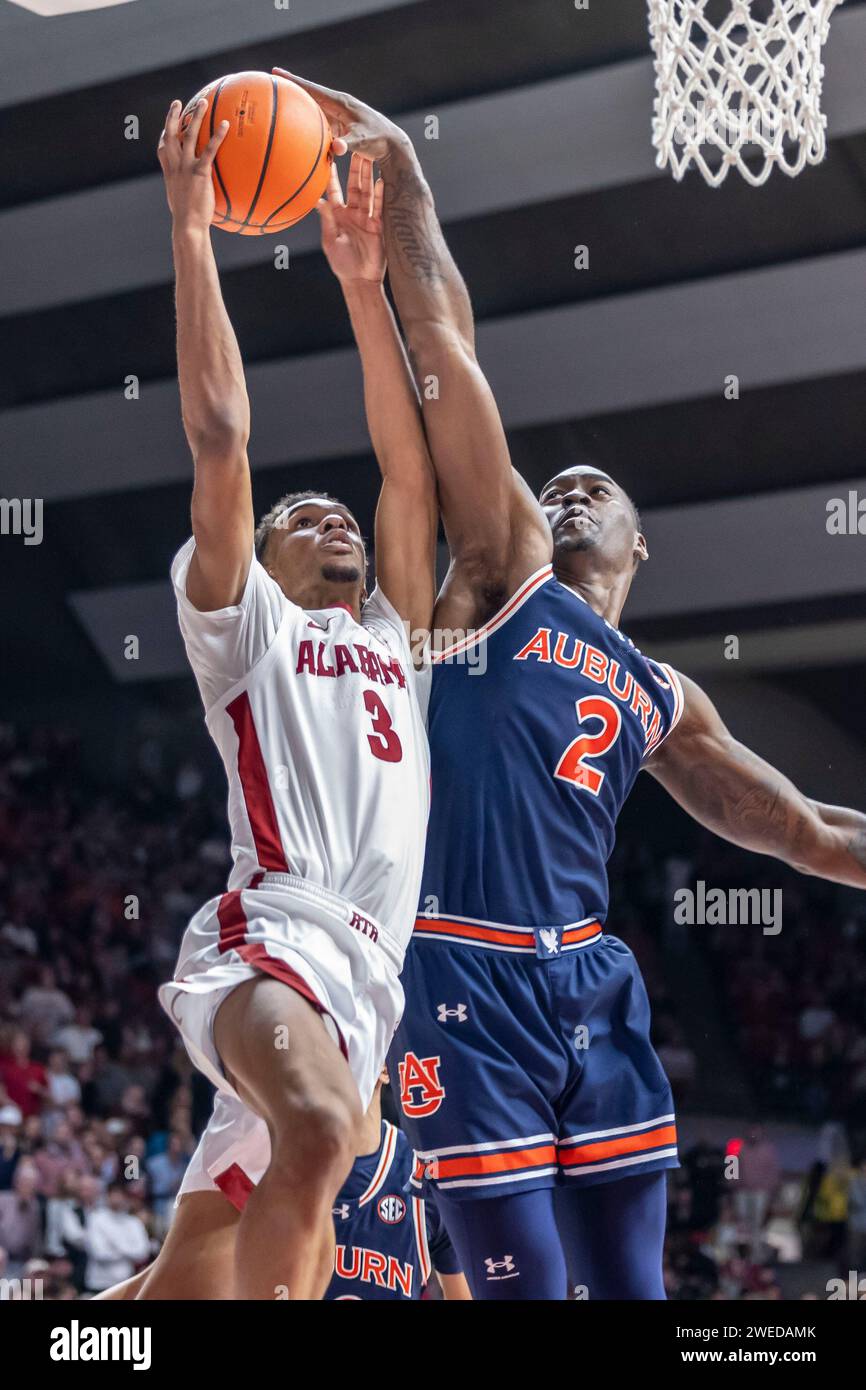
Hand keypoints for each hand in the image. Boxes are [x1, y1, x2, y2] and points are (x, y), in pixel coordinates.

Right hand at [157, 98, 228, 231]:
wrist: (188, 226)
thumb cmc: (188, 221)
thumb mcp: (182, 203)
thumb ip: (186, 192)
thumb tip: (195, 195)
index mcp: (169, 172)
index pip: (163, 148)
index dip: (164, 134)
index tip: (167, 125)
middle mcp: (175, 165)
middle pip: (171, 134)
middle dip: (174, 116)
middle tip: (179, 103)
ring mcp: (186, 167)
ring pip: (188, 134)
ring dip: (196, 116)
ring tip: (203, 102)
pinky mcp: (199, 172)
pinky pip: (209, 149)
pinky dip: (217, 135)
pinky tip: (225, 125)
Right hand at [272, 69, 407, 161]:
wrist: (393, 143)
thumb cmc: (378, 141)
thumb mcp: (362, 142)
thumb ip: (348, 144)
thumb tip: (335, 148)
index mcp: (341, 103)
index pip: (313, 89)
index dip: (295, 81)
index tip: (276, 72)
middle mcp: (339, 105)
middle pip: (311, 94)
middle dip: (293, 88)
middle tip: (272, 82)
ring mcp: (340, 114)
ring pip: (316, 108)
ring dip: (301, 106)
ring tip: (282, 103)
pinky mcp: (342, 124)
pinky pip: (323, 121)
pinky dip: (312, 122)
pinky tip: (302, 128)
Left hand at [318, 155, 385, 284]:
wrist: (359, 281)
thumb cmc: (341, 264)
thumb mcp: (330, 240)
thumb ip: (327, 220)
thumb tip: (318, 200)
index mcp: (339, 215)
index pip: (334, 190)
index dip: (331, 174)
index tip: (328, 156)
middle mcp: (354, 213)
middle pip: (355, 185)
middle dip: (355, 166)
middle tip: (354, 146)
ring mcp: (367, 218)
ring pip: (367, 192)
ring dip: (368, 174)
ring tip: (369, 155)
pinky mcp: (378, 226)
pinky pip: (379, 207)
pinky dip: (381, 194)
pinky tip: (381, 180)